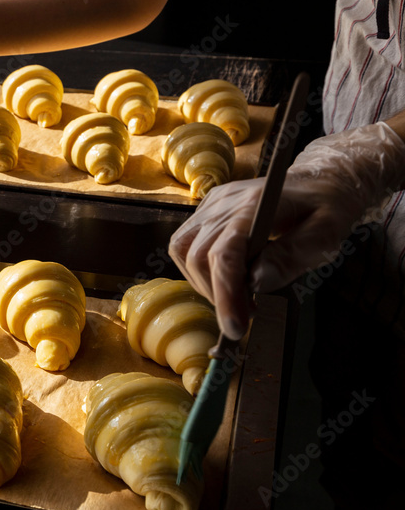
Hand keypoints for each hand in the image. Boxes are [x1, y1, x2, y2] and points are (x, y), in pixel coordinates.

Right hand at [170, 121, 404, 338]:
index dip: (225, 294)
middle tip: (245, 316)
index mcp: (257, 205)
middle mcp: (225, 201)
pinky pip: (185, 244)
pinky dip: (198, 269)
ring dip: (204, 284)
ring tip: (234, 298)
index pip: (225, 254)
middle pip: (198, 256)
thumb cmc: (327, 209)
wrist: (320, 181)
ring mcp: (211, 203)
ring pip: (183, 251)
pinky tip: (225, 278)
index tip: (235, 328)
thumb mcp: (326, 234)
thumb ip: (292, 256)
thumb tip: (256, 282)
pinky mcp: (206, 209)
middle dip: (217, 295)